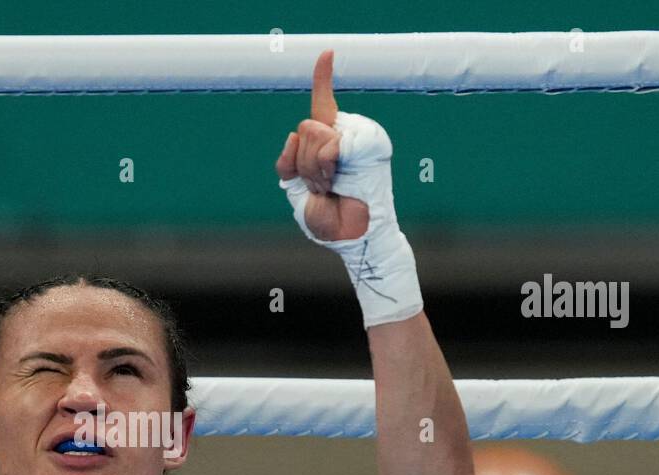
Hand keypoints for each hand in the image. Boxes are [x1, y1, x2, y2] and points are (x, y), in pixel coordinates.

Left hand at [274, 50, 368, 241]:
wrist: (350, 237)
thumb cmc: (328, 217)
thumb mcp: (296, 188)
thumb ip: (289, 160)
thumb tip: (294, 133)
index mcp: (330, 142)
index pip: (323, 105)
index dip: (323, 79)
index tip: (327, 53)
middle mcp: (346, 134)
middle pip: (304, 127)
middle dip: (303, 163)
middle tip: (322, 186)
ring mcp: (359, 136)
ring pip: (313, 133)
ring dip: (313, 169)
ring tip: (330, 187)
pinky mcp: (369, 142)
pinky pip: (330, 143)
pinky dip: (325, 166)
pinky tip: (336, 180)